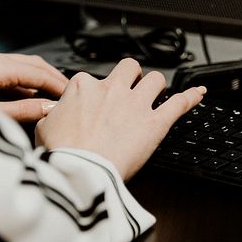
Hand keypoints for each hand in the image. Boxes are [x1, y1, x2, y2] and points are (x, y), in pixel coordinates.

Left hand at [0, 50, 68, 122]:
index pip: (38, 72)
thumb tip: (47, 108)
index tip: (73, 96)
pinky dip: (20, 84)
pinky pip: (4, 72)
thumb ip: (22, 112)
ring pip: (18, 67)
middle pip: (32, 64)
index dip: (58, 84)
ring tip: (51, 99)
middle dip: (52, 78)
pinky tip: (25, 100)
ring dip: (36, 81)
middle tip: (69, 94)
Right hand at [34, 58, 205, 179]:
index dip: (95, 93)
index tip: (94, 106)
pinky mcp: (155, 123)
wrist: (79, 172)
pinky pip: (179, 103)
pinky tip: (198, 94)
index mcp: (83, 87)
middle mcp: (111, 89)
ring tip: (156, 95)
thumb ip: (51, 117)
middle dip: (131, 78)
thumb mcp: (42, 130)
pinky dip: (191, 97)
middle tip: (130, 91)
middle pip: (129, 69)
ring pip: (156, 79)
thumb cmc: (61, 154)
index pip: (92, 79)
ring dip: (156, 86)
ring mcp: (135, 104)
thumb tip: (52, 116)